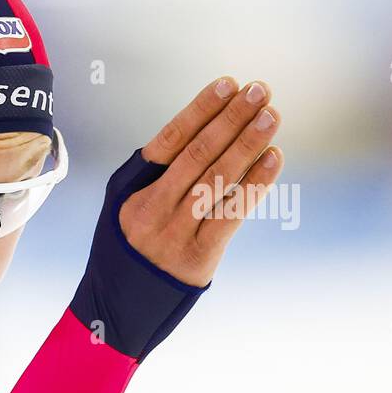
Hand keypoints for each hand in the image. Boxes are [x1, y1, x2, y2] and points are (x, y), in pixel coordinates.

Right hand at [121, 77, 283, 286]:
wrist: (118, 309)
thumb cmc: (128, 250)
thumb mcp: (124, 209)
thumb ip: (156, 176)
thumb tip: (206, 132)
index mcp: (130, 191)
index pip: (170, 139)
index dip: (200, 109)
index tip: (228, 83)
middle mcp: (151, 209)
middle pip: (198, 153)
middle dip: (232, 117)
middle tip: (259, 90)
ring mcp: (174, 233)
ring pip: (218, 178)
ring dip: (249, 143)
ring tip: (271, 115)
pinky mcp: (198, 256)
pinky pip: (232, 212)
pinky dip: (255, 182)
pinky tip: (273, 158)